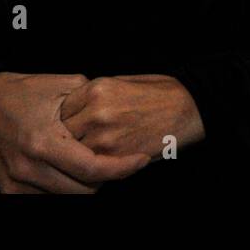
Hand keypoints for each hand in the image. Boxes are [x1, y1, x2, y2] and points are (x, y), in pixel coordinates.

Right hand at [0, 71, 150, 192]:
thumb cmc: (24, 91)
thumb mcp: (63, 84)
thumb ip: (91, 101)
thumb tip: (117, 116)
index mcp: (45, 140)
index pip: (92, 167)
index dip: (121, 168)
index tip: (139, 161)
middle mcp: (30, 166)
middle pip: (84, 191)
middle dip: (106, 178)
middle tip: (115, 162)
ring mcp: (17, 182)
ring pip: (66, 199)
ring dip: (86, 185)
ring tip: (92, 165)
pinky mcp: (8, 190)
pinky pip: (45, 200)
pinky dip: (63, 190)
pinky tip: (70, 173)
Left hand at [59, 74, 205, 162]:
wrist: (188, 109)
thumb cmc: (158, 93)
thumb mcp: (121, 82)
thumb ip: (93, 96)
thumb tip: (73, 109)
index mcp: (96, 89)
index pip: (61, 109)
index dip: (66, 118)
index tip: (73, 123)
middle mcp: (97, 112)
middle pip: (64, 132)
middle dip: (69, 137)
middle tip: (78, 139)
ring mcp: (105, 136)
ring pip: (74, 152)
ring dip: (80, 153)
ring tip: (91, 150)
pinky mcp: (117, 157)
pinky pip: (92, 166)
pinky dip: (94, 165)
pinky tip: (103, 159)